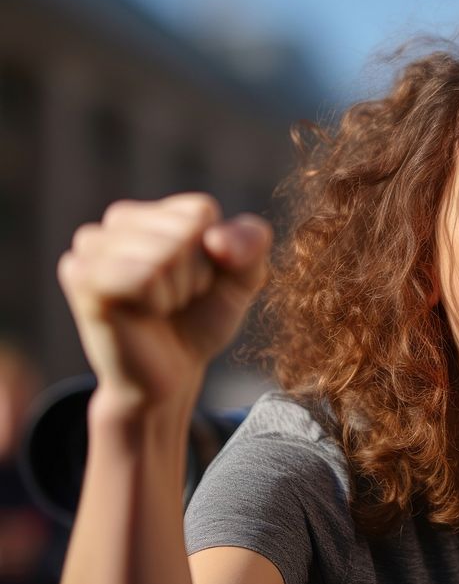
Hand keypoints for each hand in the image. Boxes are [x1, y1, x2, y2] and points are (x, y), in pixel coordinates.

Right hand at [57, 193, 271, 411]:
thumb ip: (252, 241)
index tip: (197, 280)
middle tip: (175, 299)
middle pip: (185, 230)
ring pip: (165, 254)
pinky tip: (140, 314)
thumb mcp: (244, 277)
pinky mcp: (81, 274)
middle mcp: (120, 219)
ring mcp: (93, 244)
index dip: (214, 254)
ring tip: (158, 307)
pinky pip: (142, 276)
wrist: (173, 373)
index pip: (201, 211)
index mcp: (156, 210)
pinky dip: (156, 302)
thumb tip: (215, 240)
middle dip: (194, 274)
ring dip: (175, 291)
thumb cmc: (202, 319)